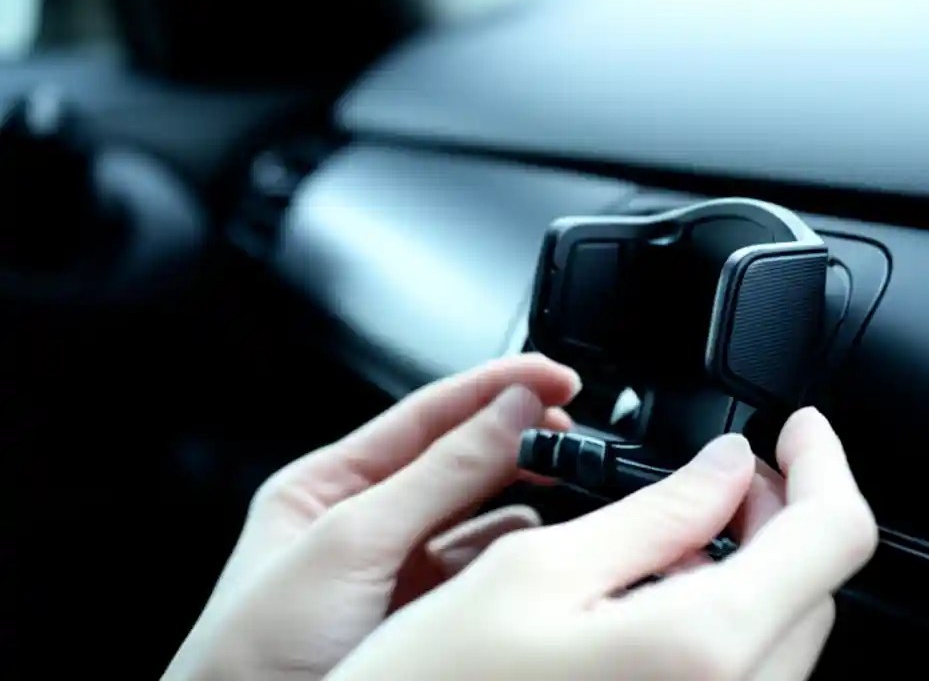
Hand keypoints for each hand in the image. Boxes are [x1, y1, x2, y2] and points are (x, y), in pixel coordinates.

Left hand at [163, 353, 581, 680]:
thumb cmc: (252, 657)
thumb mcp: (352, 545)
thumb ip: (439, 474)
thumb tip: (510, 409)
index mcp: (329, 485)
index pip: (428, 414)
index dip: (497, 387)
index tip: (558, 377)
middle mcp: (366, 523)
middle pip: (462, 461)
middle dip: (519, 440)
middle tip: (576, 433)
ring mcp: (397, 575)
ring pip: (483, 519)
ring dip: (525, 501)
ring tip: (567, 491)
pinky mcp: (423, 622)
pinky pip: (486, 575)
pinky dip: (520, 560)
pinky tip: (541, 555)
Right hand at [327, 407, 876, 680]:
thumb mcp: (536, 574)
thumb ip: (653, 514)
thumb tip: (727, 468)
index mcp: (704, 648)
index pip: (836, 537)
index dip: (824, 461)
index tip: (796, 426)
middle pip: (816, 585)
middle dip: (783, 510)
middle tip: (727, 470)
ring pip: (785, 631)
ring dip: (757, 565)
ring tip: (682, 530)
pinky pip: (745, 674)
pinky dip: (725, 619)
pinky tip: (660, 599)